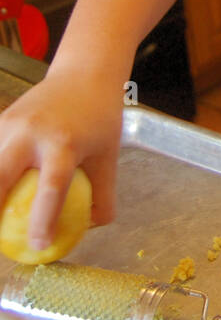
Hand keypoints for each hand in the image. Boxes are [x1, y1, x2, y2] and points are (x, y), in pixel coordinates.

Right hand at [0, 71, 123, 248]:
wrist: (84, 74)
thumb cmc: (100, 118)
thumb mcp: (109, 157)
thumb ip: (101, 196)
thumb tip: (85, 232)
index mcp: (64, 143)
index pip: (51, 188)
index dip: (43, 220)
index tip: (38, 245)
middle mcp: (32, 133)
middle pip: (1, 176)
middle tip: (0, 241)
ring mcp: (12, 124)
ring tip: (1, 218)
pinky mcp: (1, 120)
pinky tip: (2, 188)